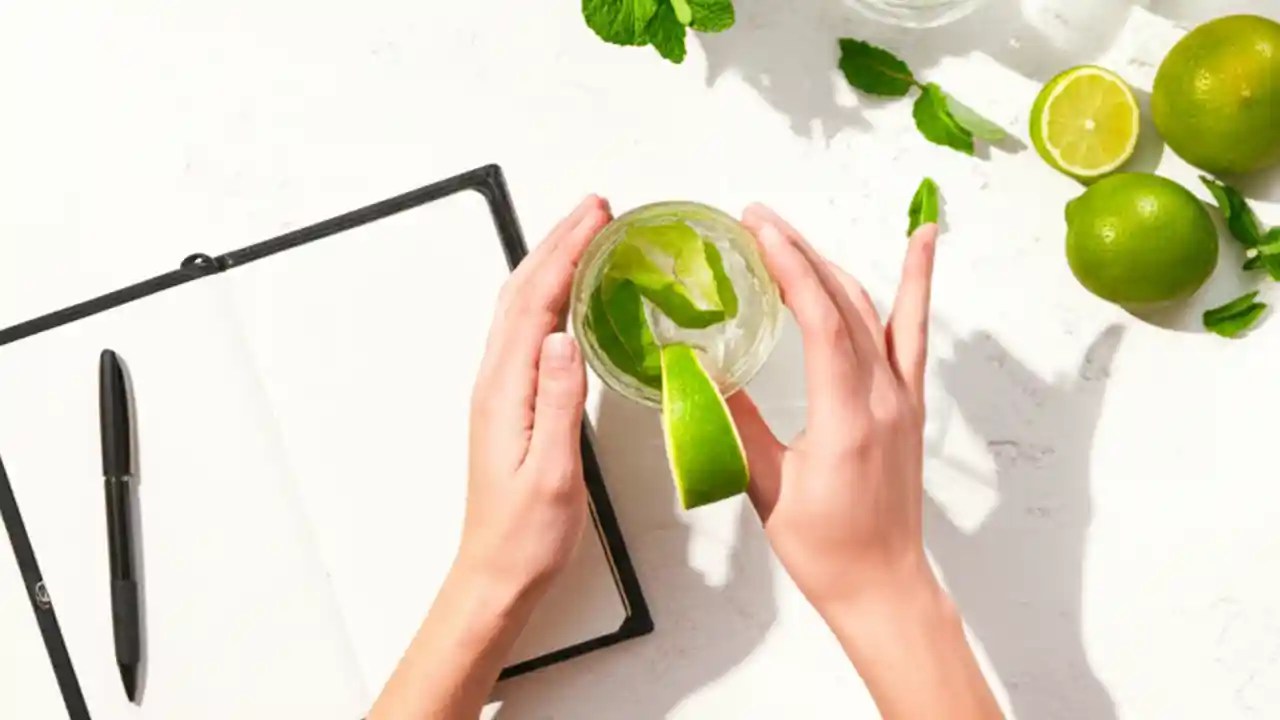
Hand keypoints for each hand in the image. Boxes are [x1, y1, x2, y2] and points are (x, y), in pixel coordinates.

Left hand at [369, 196, 611, 719]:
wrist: (496, 575)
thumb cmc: (526, 535)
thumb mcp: (554, 474)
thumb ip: (558, 404)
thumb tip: (564, 339)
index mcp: (505, 392)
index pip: (535, 303)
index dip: (565, 252)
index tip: (596, 217)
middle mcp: (496, 383)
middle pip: (523, 293)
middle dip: (558, 243)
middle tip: (596, 209)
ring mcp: (500, 392)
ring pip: (523, 309)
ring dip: (552, 264)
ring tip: (587, 236)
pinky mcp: (512, 404)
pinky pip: (529, 333)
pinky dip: (551, 299)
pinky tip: (572, 299)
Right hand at [732, 203, 939, 615]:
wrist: (883, 586)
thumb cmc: (827, 551)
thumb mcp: (768, 488)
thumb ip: (740, 427)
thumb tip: (706, 375)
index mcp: (847, 420)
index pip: (822, 323)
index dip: (791, 269)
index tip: (759, 229)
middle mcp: (884, 400)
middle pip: (845, 304)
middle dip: (800, 253)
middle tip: (758, 219)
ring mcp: (903, 399)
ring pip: (874, 310)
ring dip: (834, 264)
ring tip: (795, 233)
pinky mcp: (908, 405)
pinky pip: (911, 332)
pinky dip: (915, 282)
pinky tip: (923, 240)